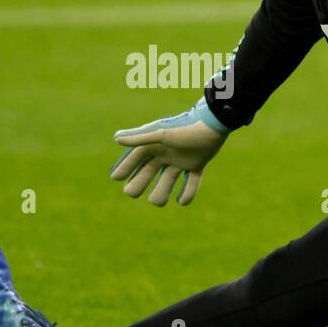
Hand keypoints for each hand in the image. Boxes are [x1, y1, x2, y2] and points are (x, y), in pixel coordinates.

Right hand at [109, 96, 230, 205]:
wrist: (212, 124)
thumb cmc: (184, 127)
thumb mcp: (160, 133)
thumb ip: (139, 138)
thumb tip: (116, 138)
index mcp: (156, 144)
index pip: (136, 157)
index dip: (125, 166)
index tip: (115, 177)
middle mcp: (166, 153)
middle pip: (148, 172)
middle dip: (138, 183)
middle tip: (132, 193)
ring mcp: (181, 160)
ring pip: (167, 181)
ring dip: (162, 192)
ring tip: (159, 202)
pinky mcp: (197, 164)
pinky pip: (191, 182)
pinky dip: (187, 193)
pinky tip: (181, 201)